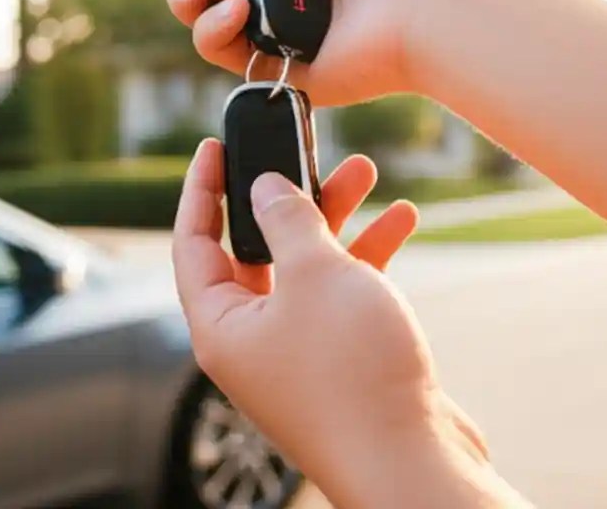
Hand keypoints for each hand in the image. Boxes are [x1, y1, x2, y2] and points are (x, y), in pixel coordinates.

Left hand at [173, 140, 504, 506]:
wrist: (412, 460)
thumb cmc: (354, 374)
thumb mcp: (316, 274)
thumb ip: (287, 220)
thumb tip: (265, 187)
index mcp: (220, 326)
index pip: (193, 243)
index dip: (201, 189)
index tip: (213, 146)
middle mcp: (252, 342)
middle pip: (257, 251)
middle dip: (287, 198)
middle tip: (308, 154)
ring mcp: (298, 355)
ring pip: (306, 270)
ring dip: (334, 221)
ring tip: (366, 174)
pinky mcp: (342, 363)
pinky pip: (344, 297)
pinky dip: (367, 258)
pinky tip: (399, 223)